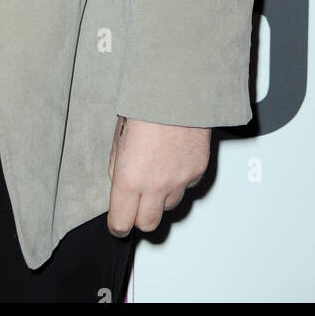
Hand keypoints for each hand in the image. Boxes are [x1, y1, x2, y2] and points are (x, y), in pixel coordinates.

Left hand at [107, 115, 209, 236]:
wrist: (177, 90)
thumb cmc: (144, 106)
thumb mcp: (118, 135)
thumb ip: (117, 164)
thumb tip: (118, 181)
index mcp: (129, 177)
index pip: (121, 221)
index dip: (117, 225)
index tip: (117, 224)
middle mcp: (156, 185)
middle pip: (147, 224)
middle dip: (139, 218)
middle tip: (135, 204)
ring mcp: (180, 181)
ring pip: (169, 206)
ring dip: (160, 198)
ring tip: (156, 173)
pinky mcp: (198, 172)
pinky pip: (187, 187)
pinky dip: (179, 181)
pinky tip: (173, 160)